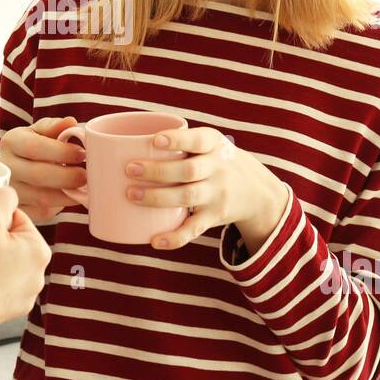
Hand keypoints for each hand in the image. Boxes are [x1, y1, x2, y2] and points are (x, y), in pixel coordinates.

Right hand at [0, 116, 87, 222]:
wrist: (18, 169)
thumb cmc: (34, 149)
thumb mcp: (41, 132)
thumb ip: (55, 126)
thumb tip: (71, 122)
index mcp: (11, 142)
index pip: (35, 147)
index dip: (62, 152)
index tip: (81, 154)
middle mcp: (6, 167)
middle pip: (38, 175)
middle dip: (67, 176)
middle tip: (86, 175)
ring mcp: (10, 190)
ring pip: (42, 197)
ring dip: (67, 194)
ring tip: (82, 187)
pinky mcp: (19, 209)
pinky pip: (42, 212)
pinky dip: (61, 206)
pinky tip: (71, 197)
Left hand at [126, 126, 288, 251]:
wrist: (258, 190)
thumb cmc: (216, 161)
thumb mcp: (209, 143)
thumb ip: (178, 140)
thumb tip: (121, 141)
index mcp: (214, 144)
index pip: (197, 139)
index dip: (177, 140)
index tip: (154, 140)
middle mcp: (218, 168)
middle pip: (188, 171)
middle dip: (157, 171)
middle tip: (129, 169)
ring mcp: (218, 193)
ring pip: (188, 197)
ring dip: (158, 198)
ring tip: (131, 195)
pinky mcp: (215, 216)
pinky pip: (194, 229)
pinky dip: (175, 237)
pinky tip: (154, 240)